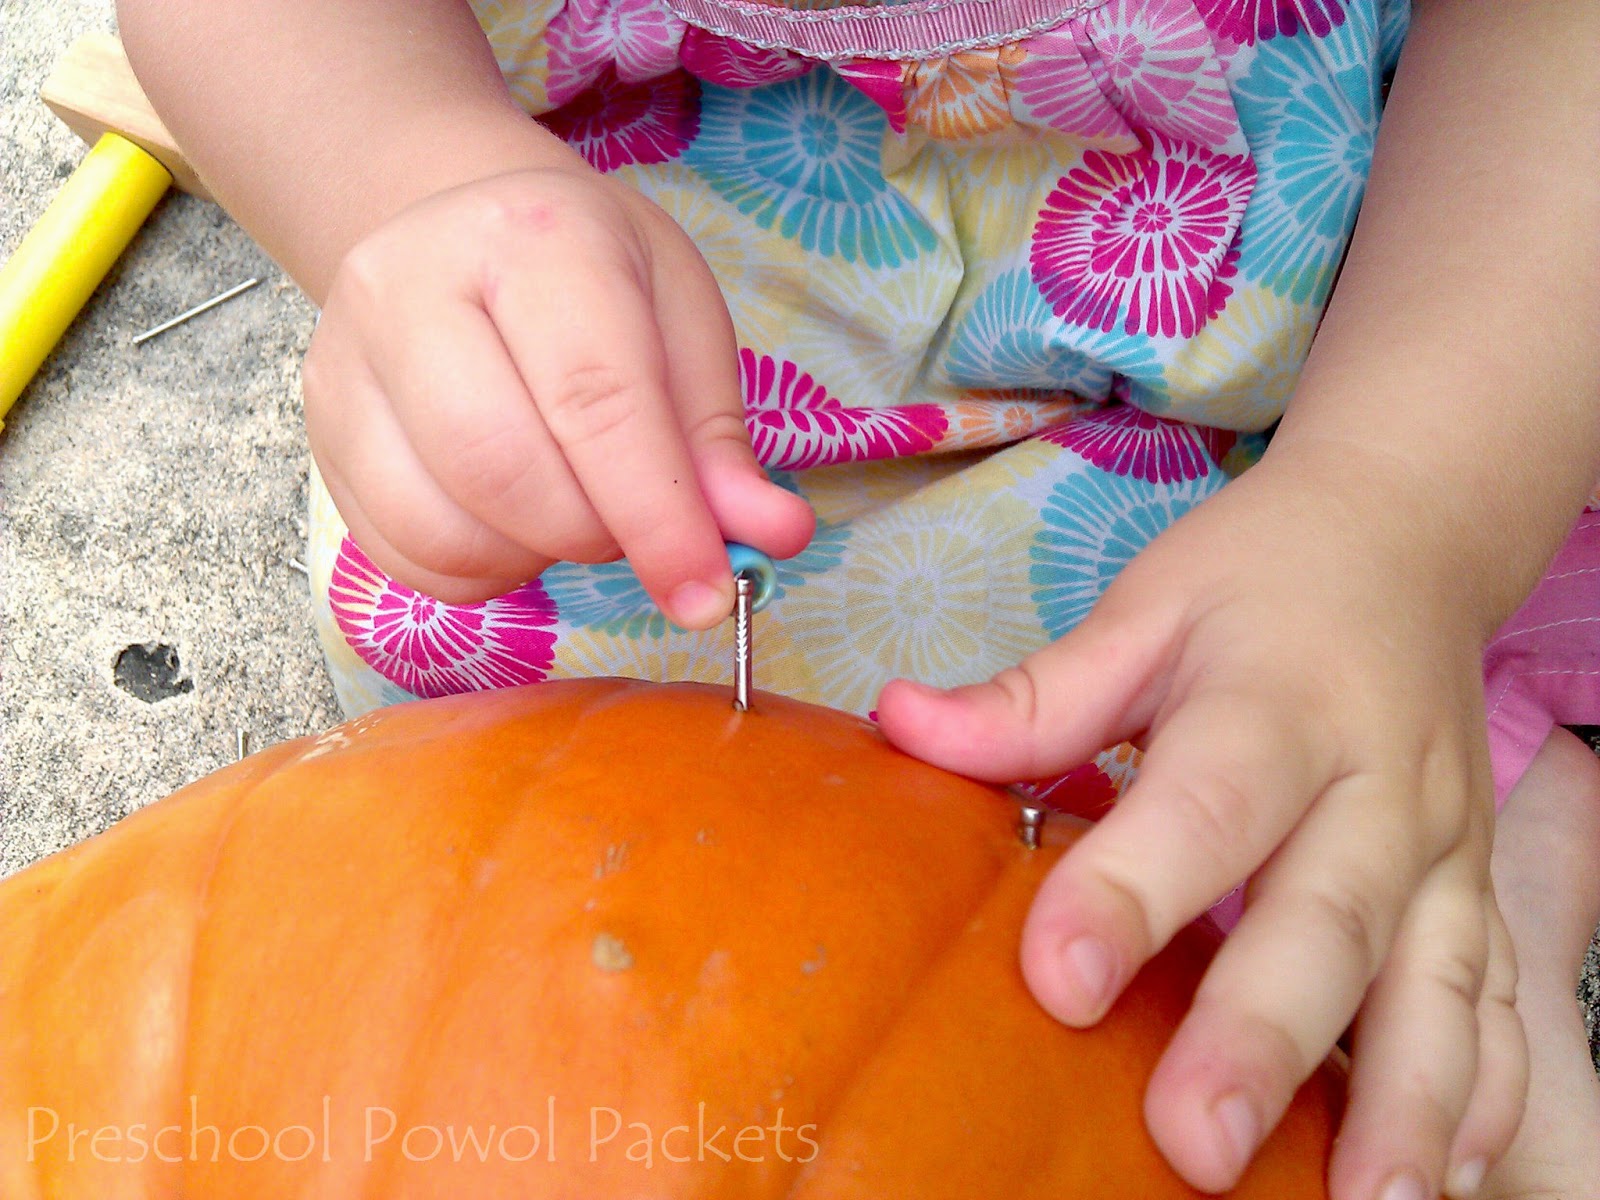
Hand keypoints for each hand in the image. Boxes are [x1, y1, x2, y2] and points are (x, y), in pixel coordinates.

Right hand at [302, 165, 812, 621]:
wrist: (466, 230)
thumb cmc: (591, 277)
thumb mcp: (681, 326)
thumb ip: (720, 442)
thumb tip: (775, 539)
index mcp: (532, 239)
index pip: (594, 399)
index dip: (658, 517)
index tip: (708, 593)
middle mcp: (411, 286)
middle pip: (500, 469)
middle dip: (590, 535)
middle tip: (628, 523)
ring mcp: (345, 363)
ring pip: (442, 528)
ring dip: (532, 558)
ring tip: (568, 506)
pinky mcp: (321, 434)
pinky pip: (403, 558)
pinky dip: (479, 574)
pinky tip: (510, 522)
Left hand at [877, 450, 1526, 1198]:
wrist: (1411, 539)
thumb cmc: (1258, 582)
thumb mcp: (1146, 609)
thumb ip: (1038, 692)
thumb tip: (901, 721)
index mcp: (1275, 704)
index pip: (1202, 806)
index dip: (1131, 891)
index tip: (1059, 978)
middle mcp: (1375, 786)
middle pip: (1324, 918)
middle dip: (1260, 1036)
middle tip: (1192, 1142)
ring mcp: (1444, 849)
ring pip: (1437, 984)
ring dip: (1404, 1103)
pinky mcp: (1478, 889)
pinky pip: (1501, 1002)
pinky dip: (1487, 1094)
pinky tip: (1448, 1176)